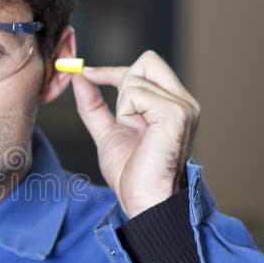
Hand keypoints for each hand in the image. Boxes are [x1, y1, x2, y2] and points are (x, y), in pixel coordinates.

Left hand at [71, 50, 199, 217]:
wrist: (145, 201)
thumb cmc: (132, 175)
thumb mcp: (107, 133)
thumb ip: (94, 105)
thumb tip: (79, 77)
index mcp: (173, 105)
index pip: (145, 67)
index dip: (112, 70)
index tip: (87, 74)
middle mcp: (184, 102)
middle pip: (147, 61)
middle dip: (121, 82)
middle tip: (121, 117)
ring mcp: (183, 106)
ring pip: (137, 77)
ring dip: (123, 106)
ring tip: (134, 133)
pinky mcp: (176, 113)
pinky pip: (136, 93)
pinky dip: (126, 112)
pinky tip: (138, 133)